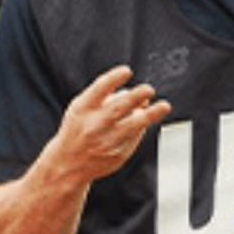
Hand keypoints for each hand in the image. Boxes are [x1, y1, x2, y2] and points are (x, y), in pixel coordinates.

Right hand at [54, 65, 170, 181]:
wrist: (68, 163)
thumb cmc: (79, 128)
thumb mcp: (82, 109)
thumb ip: (107, 98)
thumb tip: (140, 95)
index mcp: (82, 109)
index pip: (98, 90)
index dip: (114, 78)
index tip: (127, 71)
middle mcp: (94, 125)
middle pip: (119, 108)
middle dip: (136, 96)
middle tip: (149, 89)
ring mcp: (107, 142)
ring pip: (133, 126)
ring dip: (151, 114)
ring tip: (164, 106)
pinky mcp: (119, 154)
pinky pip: (135, 137)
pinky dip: (140, 127)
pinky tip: (141, 121)